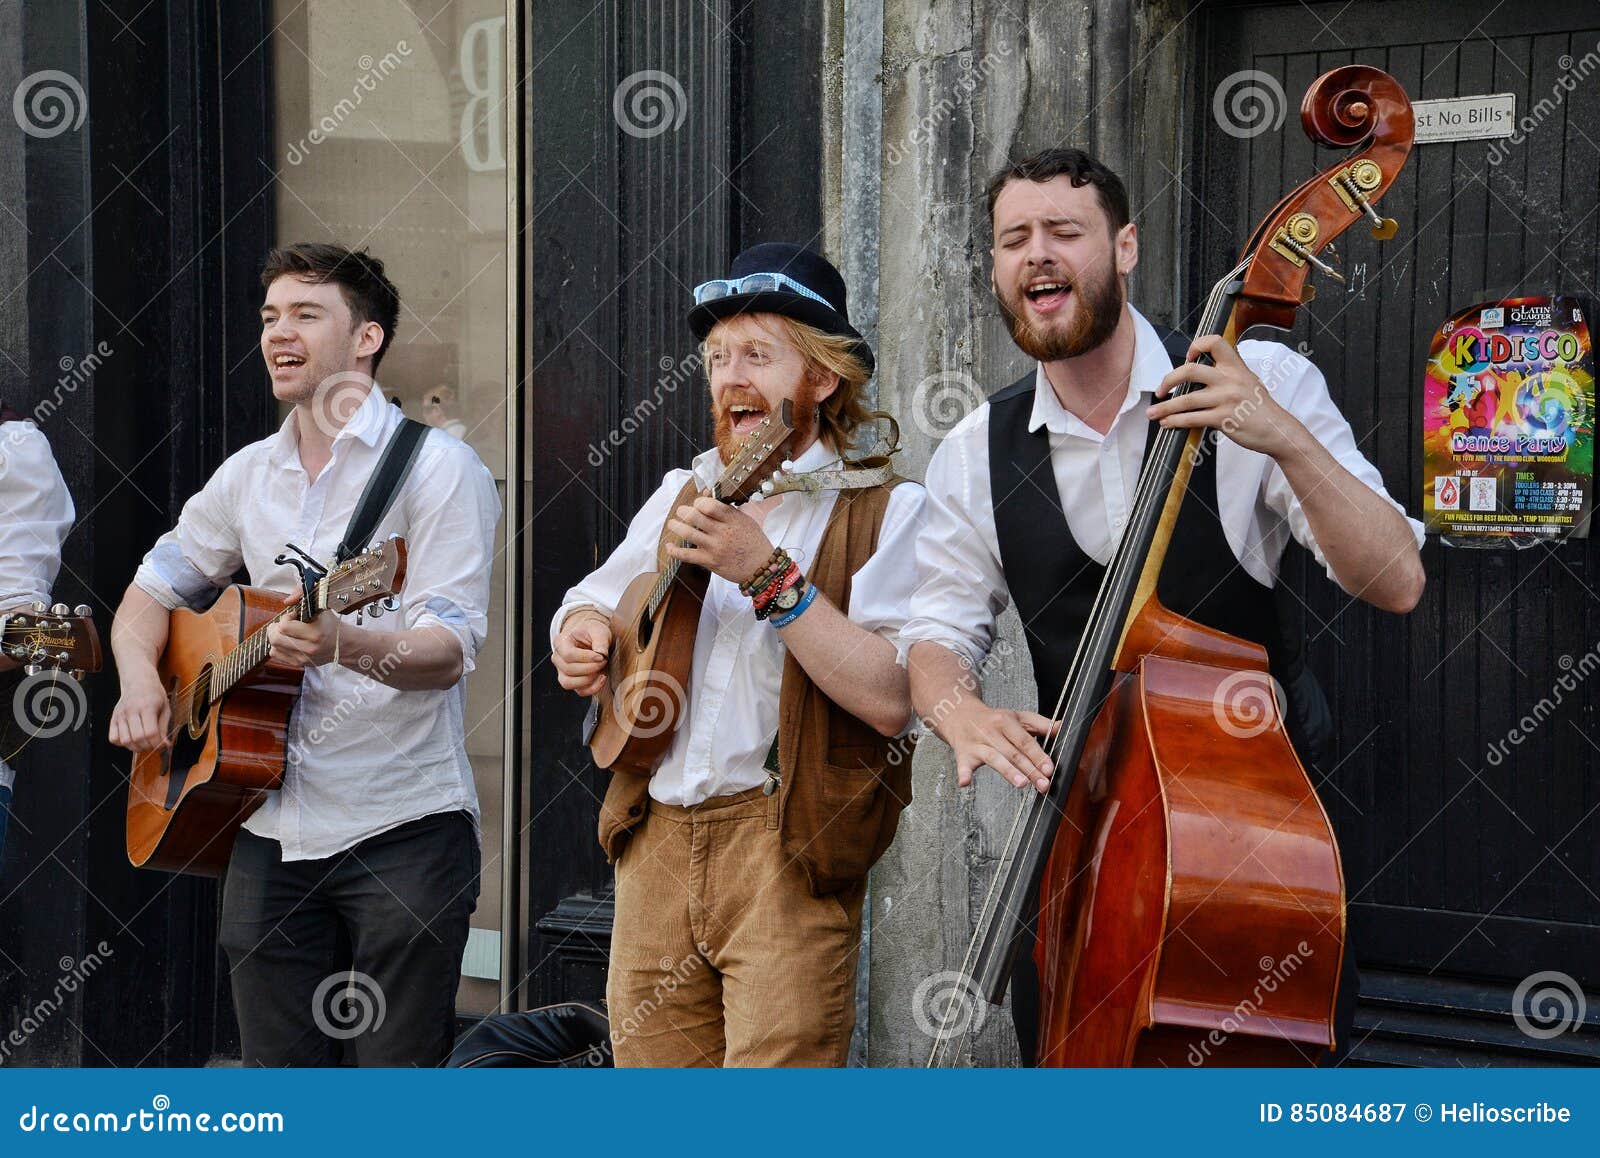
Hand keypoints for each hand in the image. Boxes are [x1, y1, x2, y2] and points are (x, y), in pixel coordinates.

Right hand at [109, 668, 170, 751]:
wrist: (138, 681)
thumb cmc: (154, 694)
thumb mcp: (166, 708)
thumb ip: (164, 727)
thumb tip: (165, 745)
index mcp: (147, 706)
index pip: (150, 732)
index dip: (158, 743)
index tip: (164, 745)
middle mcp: (131, 711)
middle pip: (137, 738)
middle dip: (148, 747)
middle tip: (154, 744)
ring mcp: (120, 715)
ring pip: (125, 741)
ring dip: (136, 747)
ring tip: (145, 742)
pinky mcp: (113, 718)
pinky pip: (113, 738)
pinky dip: (122, 743)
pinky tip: (132, 738)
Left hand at [266, 594, 337, 668]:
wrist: (343, 644)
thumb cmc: (330, 624)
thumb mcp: (322, 607)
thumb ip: (303, 596)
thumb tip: (287, 601)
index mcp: (316, 633)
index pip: (285, 626)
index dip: (286, 617)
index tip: (293, 615)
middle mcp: (309, 648)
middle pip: (276, 639)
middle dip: (276, 628)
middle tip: (284, 623)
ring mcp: (303, 659)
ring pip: (273, 647)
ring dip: (276, 637)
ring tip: (285, 632)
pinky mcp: (299, 664)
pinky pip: (276, 655)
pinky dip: (277, 646)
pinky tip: (287, 641)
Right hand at [554, 610, 611, 696]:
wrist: (592, 638)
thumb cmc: (593, 632)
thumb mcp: (599, 631)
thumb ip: (600, 641)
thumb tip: (601, 655)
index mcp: (561, 642)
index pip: (569, 655)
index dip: (586, 658)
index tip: (601, 656)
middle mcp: (558, 658)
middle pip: (569, 669)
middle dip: (590, 668)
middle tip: (604, 661)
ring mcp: (562, 672)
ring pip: (569, 683)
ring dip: (588, 680)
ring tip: (601, 670)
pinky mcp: (572, 682)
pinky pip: (579, 691)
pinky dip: (592, 688)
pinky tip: (602, 678)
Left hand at [663, 494, 780, 584]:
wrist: (762, 567)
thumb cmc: (754, 543)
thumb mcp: (746, 520)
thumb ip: (727, 510)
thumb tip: (708, 496)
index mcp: (733, 519)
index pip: (710, 505)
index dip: (699, 502)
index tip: (698, 504)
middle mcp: (723, 533)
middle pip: (695, 516)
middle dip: (684, 511)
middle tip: (682, 512)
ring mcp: (715, 548)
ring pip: (688, 533)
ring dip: (676, 526)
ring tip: (672, 523)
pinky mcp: (710, 562)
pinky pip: (687, 556)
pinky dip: (675, 550)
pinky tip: (669, 546)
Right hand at [940, 704, 1059, 792]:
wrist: (959, 714)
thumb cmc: (994, 719)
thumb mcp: (1018, 717)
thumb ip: (1041, 724)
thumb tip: (1064, 726)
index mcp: (1006, 721)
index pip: (1025, 741)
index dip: (1038, 755)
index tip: (1049, 769)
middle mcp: (991, 731)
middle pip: (1013, 753)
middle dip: (1030, 770)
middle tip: (1043, 784)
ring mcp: (977, 743)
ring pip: (994, 758)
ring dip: (1008, 771)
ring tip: (1022, 784)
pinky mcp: (963, 754)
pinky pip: (963, 765)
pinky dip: (963, 774)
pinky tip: (965, 783)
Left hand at [1148, 334, 1306, 459]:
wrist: (1277, 430)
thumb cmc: (1260, 408)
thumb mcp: (1248, 381)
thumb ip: (1227, 374)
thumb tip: (1198, 372)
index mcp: (1236, 366)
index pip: (1214, 342)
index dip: (1196, 346)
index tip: (1187, 358)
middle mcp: (1230, 379)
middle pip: (1190, 370)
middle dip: (1168, 381)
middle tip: (1160, 390)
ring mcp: (1226, 399)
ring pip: (1186, 400)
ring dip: (1165, 408)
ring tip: (1153, 413)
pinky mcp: (1223, 418)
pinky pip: (1192, 419)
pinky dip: (1175, 422)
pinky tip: (1167, 423)